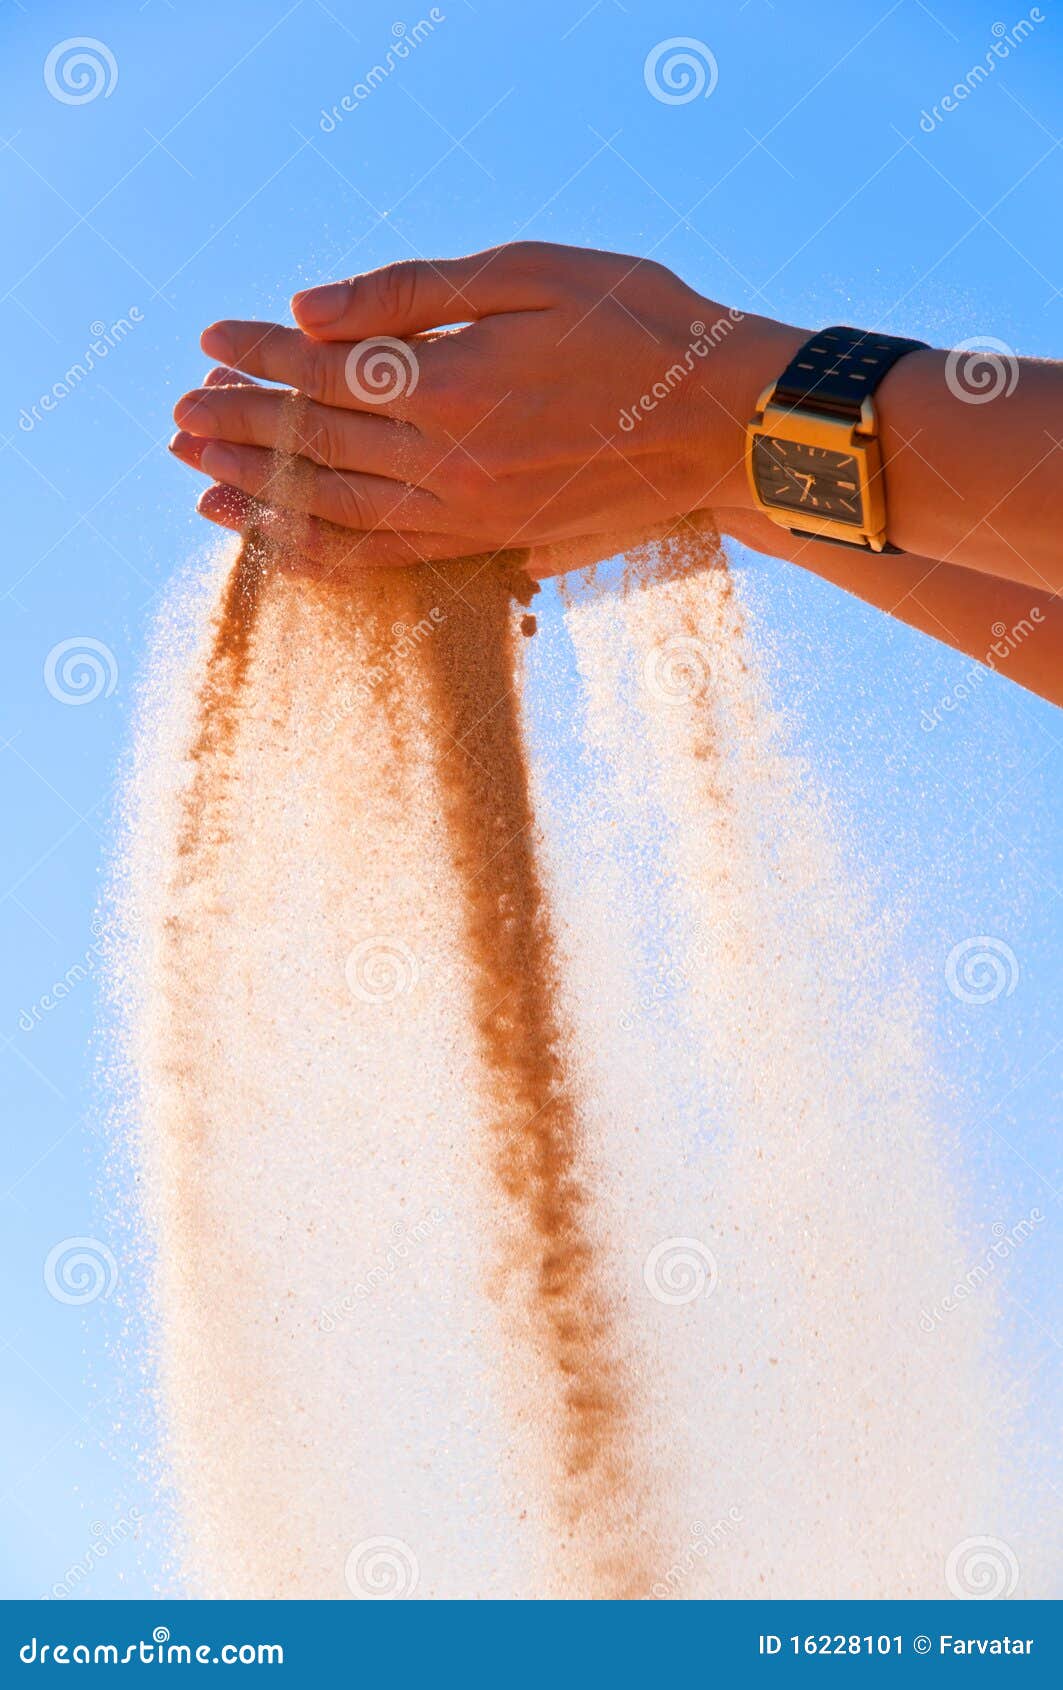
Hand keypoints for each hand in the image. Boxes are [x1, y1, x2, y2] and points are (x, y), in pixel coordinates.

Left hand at [170, 241, 802, 572]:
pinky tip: (278, 544)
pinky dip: (322, 551)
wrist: (725, 425)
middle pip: (314, 443)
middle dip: (236, 426)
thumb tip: (305, 310)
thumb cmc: (639, 328)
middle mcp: (448, 459)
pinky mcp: (491, 546)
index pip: (322, 370)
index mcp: (452, 381)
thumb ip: (412, 293)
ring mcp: (468, 514)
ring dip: (259, 495)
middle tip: (175, 416)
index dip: (256, 355)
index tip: (207, 342)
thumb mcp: (531, 274)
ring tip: (197, 482)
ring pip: (335, 508)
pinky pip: (385, 558)